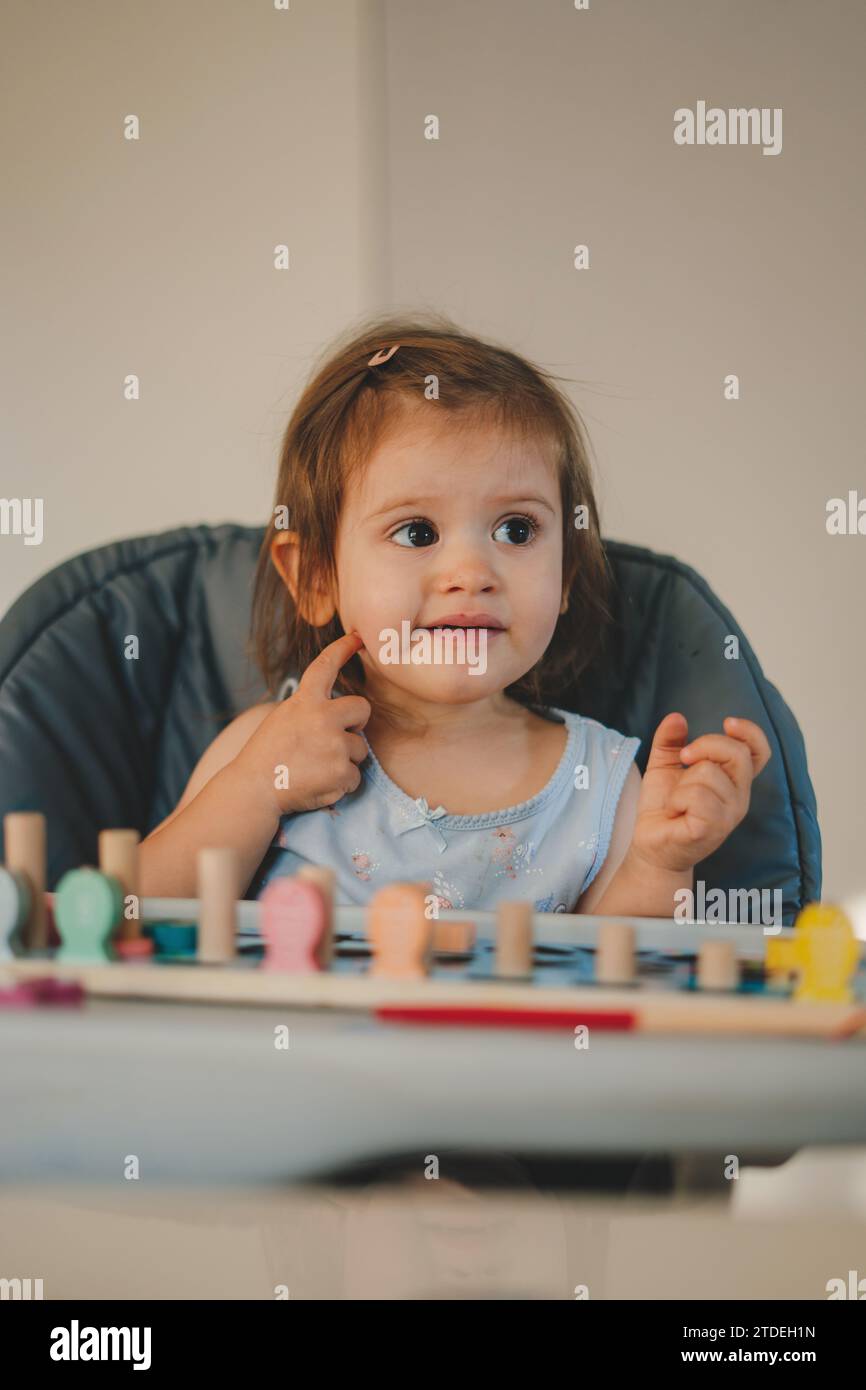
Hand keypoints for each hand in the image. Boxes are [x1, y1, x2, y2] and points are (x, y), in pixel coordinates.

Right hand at [233, 631, 370, 814]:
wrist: (255, 789)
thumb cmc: (267, 754)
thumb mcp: (284, 718)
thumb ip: (310, 708)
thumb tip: (339, 711)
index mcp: (305, 701)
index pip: (326, 666)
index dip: (343, 649)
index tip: (357, 638)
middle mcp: (323, 717)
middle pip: (363, 707)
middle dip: (356, 722)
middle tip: (336, 737)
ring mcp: (334, 745)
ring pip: (360, 748)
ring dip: (345, 758)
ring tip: (316, 766)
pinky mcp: (341, 771)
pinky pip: (356, 775)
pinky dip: (341, 783)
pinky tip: (319, 783)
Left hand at [630, 712, 771, 874]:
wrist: (650, 845)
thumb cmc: (663, 807)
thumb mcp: (663, 766)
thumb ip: (670, 741)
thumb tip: (677, 717)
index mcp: (733, 781)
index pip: (758, 752)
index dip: (750, 733)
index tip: (728, 722)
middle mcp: (739, 797)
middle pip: (737, 753)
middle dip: (705, 745)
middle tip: (684, 757)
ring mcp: (729, 815)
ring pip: (710, 773)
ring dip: (683, 782)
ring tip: (678, 801)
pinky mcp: (712, 829)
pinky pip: (698, 796)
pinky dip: (678, 799)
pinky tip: (676, 812)